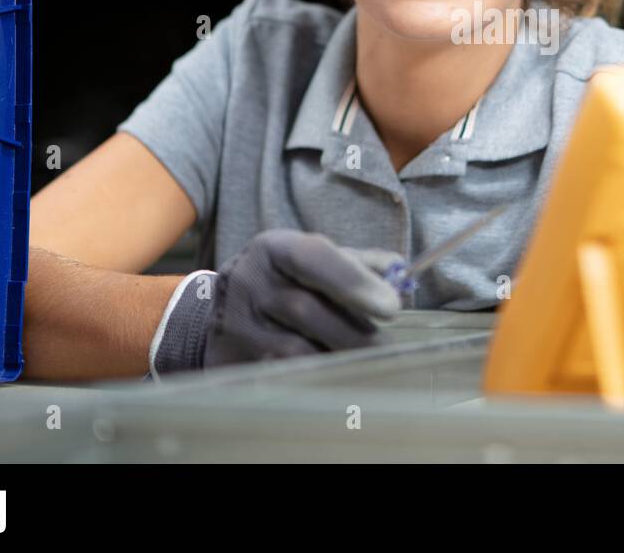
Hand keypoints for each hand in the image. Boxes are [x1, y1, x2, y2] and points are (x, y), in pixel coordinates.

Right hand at [150, 230, 402, 374]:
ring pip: (296, 349)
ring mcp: (236, 323)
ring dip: (336, 357)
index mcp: (274, 247)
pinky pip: (282, 375)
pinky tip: (333, 376)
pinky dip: (315, 376)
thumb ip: (360, 265)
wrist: (220, 313)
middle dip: (354, 331)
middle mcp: (249, 280)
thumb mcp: (314, 261)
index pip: (314, 257)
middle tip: (384, 346)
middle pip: (306, 309)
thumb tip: (403, 279)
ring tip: (361, 360)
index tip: (392, 308)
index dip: (354, 281)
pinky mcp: (231, 360)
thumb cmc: (285, 282)